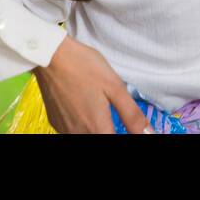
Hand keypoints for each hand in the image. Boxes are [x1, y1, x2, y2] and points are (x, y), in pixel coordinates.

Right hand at [35, 35, 149, 133]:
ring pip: (85, 137)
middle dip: (111, 131)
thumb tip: (148, 133)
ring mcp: (64, 129)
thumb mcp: (115, 87)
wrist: (51, 56)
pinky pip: (73, 131)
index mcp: (96, 127)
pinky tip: (86, 110)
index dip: (127, 135)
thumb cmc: (85, 67)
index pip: (114, 142)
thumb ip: (132, 115)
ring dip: (97, 129)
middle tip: (115, 118)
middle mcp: (78, 133)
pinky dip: (83, 126)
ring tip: (101, 112)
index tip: (129, 129)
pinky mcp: (55, 122)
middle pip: (99, 139)